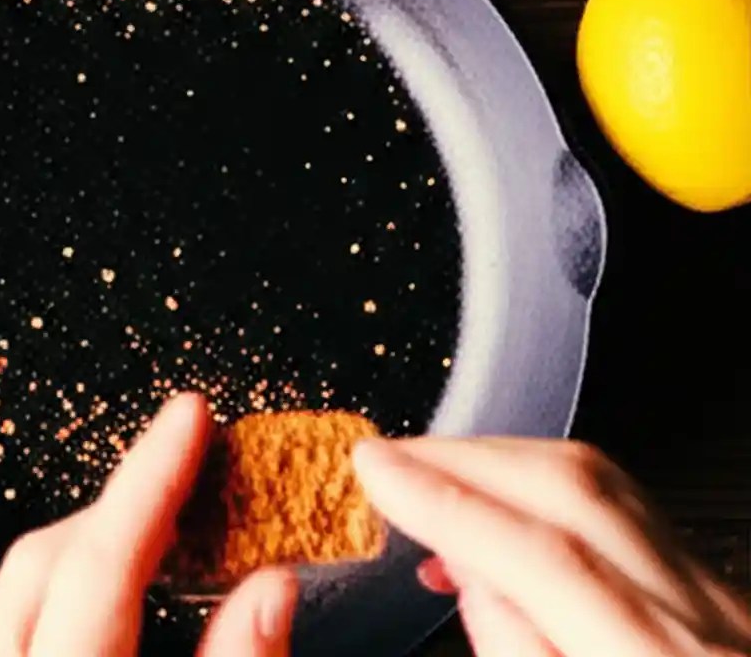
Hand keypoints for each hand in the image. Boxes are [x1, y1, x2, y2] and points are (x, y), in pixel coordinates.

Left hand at [0, 393, 297, 656]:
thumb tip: (271, 586)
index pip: (99, 565)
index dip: (152, 480)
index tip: (191, 418)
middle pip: (43, 561)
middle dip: (122, 505)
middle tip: (191, 464)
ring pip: (19, 586)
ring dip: (93, 546)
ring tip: (165, 524)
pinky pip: (14, 622)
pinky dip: (69, 590)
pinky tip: (119, 594)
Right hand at [353, 436, 750, 656]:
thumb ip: (520, 656)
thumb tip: (473, 578)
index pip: (547, 559)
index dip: (448, 503)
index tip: (379, 471)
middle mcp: (710, 631)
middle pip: (579, 496)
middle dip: (467, 461)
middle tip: (390, 457)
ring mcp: (726, 605)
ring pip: (607, 486)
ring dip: (502, 463)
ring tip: (429, 472)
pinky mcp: (721, 598)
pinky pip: (625, 508)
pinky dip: (544, 491)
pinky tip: (497, 504)